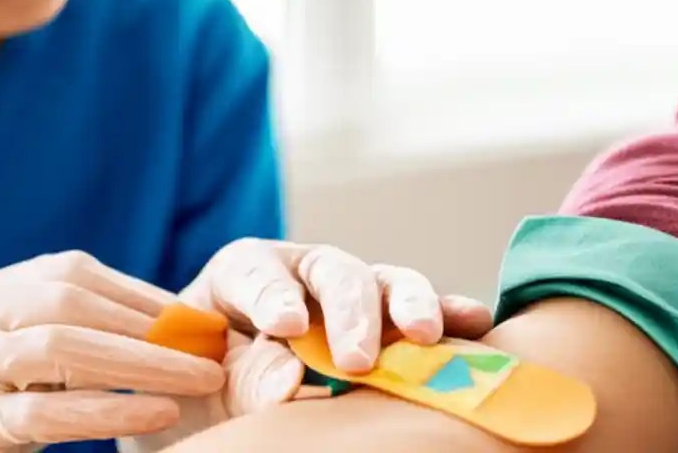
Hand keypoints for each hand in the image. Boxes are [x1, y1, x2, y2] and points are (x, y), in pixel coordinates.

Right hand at [0, 251, 223, 452]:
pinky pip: (49, 412)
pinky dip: (109, 409)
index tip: (190, 314)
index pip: (68, 272)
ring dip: (143, 360)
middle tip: (210, 343)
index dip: (135, 291)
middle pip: (71, 301)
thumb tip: (144, 320)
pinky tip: (157, 413)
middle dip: (150, 321)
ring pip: (63, 348)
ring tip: (200, 377)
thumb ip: (36, 323)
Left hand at [190, 239, 492, 413]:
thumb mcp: (205, 389)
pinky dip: (450, 316)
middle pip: (331, 273)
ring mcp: (351, 299)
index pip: (253, 270)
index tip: (285, 325)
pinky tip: (475, 323)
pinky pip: (424, 315)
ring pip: (385, 284)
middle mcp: (302, 276)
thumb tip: (289, 381)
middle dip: (349, 312)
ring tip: (425, 334)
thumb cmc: (202, 392)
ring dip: (408, 305)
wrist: (220, 407)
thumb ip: (242, 381)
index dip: (270, 293)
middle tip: (356, 358)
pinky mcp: (390, 326)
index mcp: (242, 276)